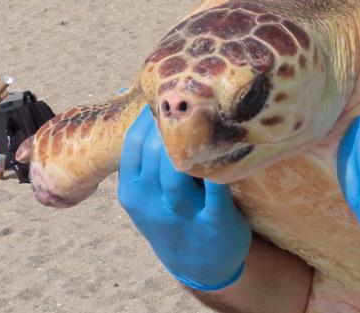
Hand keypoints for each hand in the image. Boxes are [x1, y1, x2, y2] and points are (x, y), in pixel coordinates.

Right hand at [118, 106, 251, 290]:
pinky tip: (228, 144)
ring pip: (178, 171)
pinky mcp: (214, 222)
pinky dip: (221, 166)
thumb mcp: (147, 194)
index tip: (169, 93)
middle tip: (192, 97)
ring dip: (192, 141)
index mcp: (131, 192)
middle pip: (154, 152)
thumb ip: (143, 156)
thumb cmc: (173, 216)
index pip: (133, 143)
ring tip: (207, 116)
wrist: (202, 266)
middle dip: (172, 122)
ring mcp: (181, 215)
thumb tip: (133, 97)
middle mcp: (150, 204)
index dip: (150, 114)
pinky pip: (216, 188)